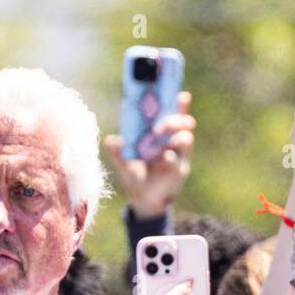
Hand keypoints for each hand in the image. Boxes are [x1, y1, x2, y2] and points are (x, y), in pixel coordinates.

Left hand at [104, 91, 195, 218]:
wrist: (143, 200)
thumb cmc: (134, 176)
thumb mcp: (123, 163)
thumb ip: (117, 151)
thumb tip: (110, 140)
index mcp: (159, 134)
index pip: (170, 113)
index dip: (176, 103)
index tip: (181, 94)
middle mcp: (171, 141)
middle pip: (181, 123)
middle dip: (174, 119)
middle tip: (160, 125)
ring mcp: (177, 155)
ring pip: (184, 139)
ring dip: (176, 135)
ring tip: (160, 135)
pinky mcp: (179, 170)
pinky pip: (177, 160)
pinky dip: (170, 158)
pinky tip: (165, 158)